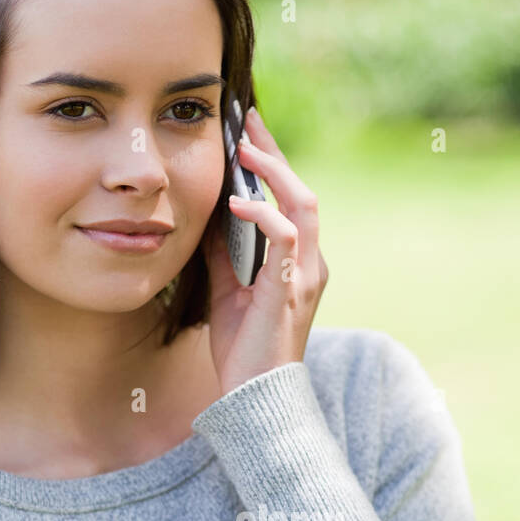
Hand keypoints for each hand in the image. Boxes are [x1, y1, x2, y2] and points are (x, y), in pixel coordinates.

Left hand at [202, 107, 328, 397]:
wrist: (255, 399)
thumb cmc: (243, 353)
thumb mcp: (226, 292)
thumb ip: (223, 254)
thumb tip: (209, 216)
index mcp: (298, 264)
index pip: (291, 201)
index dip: (272, 163)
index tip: (247, 131)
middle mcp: (310, 265)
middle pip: (302, 192)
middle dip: (274, 154)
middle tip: (246, 121)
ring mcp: (305, 277)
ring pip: (303, 206)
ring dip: (274, 172)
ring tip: (245, 148)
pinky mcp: (291, 291)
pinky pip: (287, 238)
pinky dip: (264, 214)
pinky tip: (237, 202)